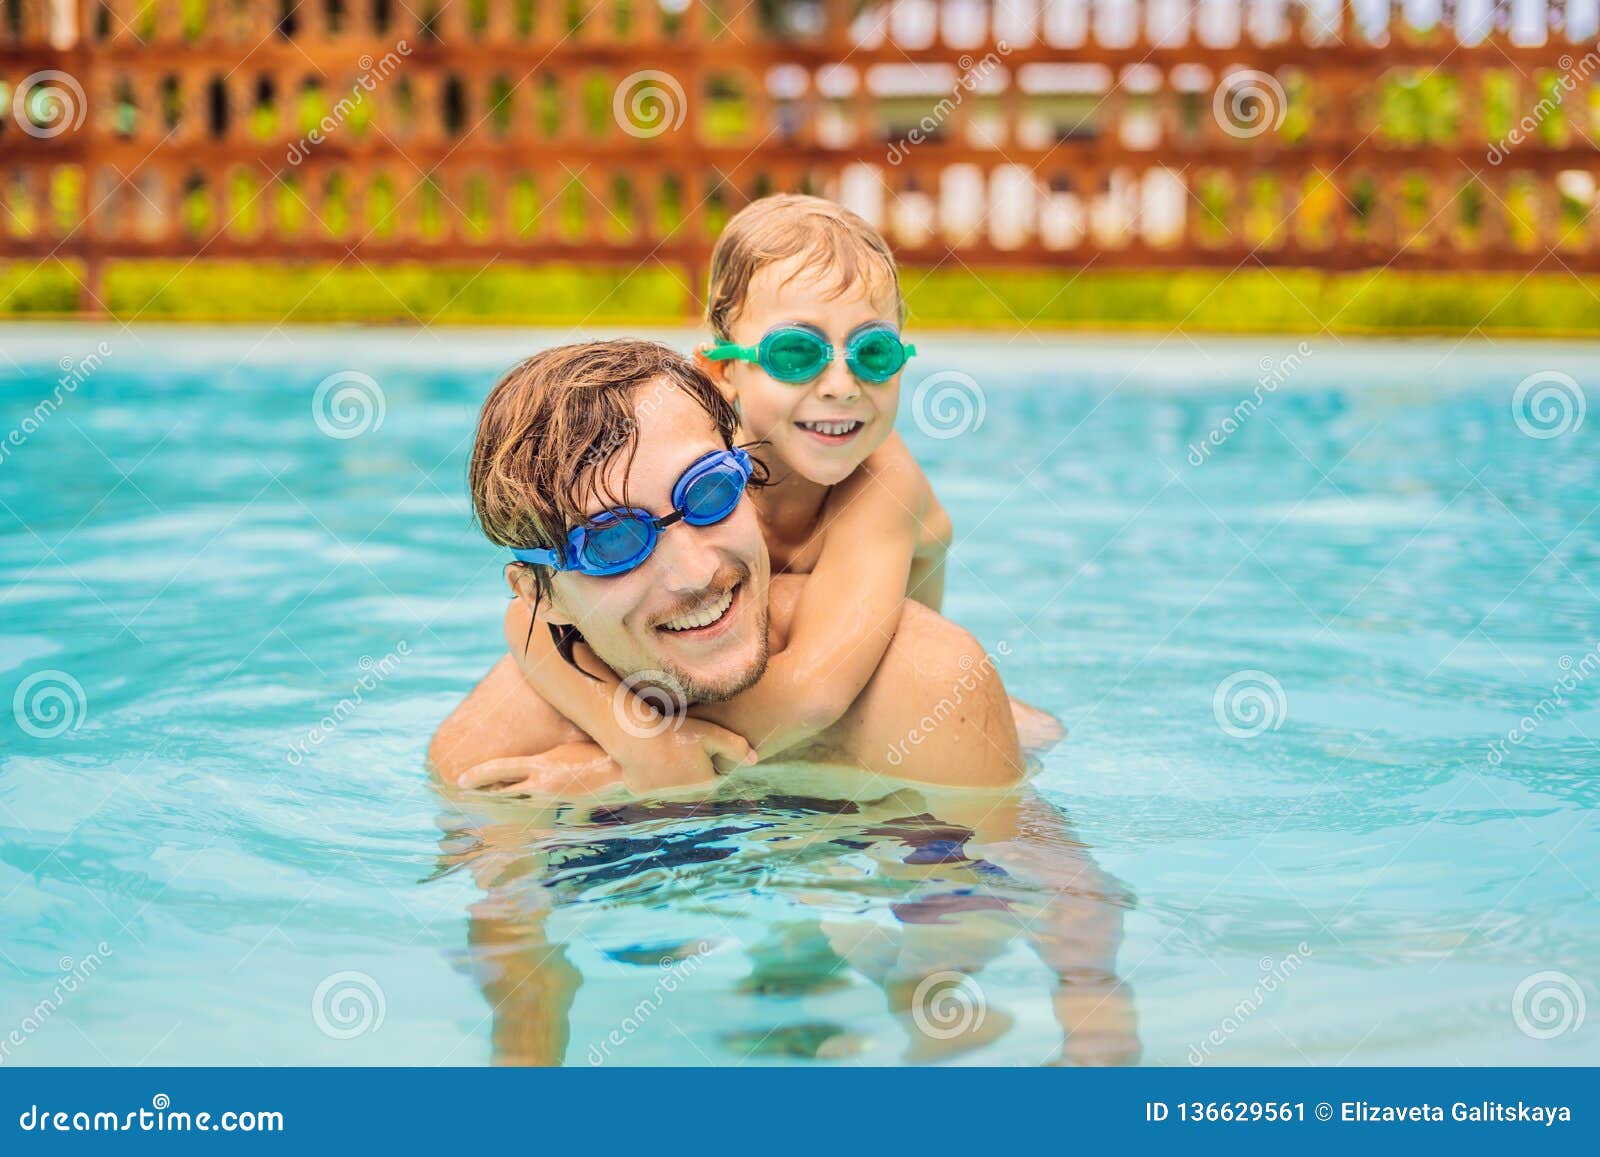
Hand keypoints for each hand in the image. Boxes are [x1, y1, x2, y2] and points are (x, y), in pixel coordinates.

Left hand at [456, 745, 625, 797]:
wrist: (622, 770)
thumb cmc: (598, 748)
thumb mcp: (567, 744)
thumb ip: (546, 754)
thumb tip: (532, 754)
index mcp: (541, 764)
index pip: (500, 769)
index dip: (478, 776)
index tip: (460, 781)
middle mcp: (541, 784)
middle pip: (503, 791)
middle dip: (482, 795)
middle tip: (462, 798)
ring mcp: (550, 798)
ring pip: (516, 802)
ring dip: (500, 803)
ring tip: (481, 805)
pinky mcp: (560, 805)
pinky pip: (534, 807)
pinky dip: (520, 807)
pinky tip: (513, 810)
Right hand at [613, 719, 756, 794]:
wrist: (637, 737)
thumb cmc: (677, 733)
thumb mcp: (711, 734)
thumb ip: (736, 746)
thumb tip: (754, 760)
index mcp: (706, 783)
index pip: (715, 771)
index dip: (710, 754)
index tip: (700, 741)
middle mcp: (685, 795)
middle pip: (693, 777)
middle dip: (691, 764)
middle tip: (681, 741)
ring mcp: (661, 795)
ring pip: (671, 781)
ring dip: (671, 769)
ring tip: (664, 747)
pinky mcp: (641, 791)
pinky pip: (650, 781)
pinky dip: (650, 772)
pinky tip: (648, 756)